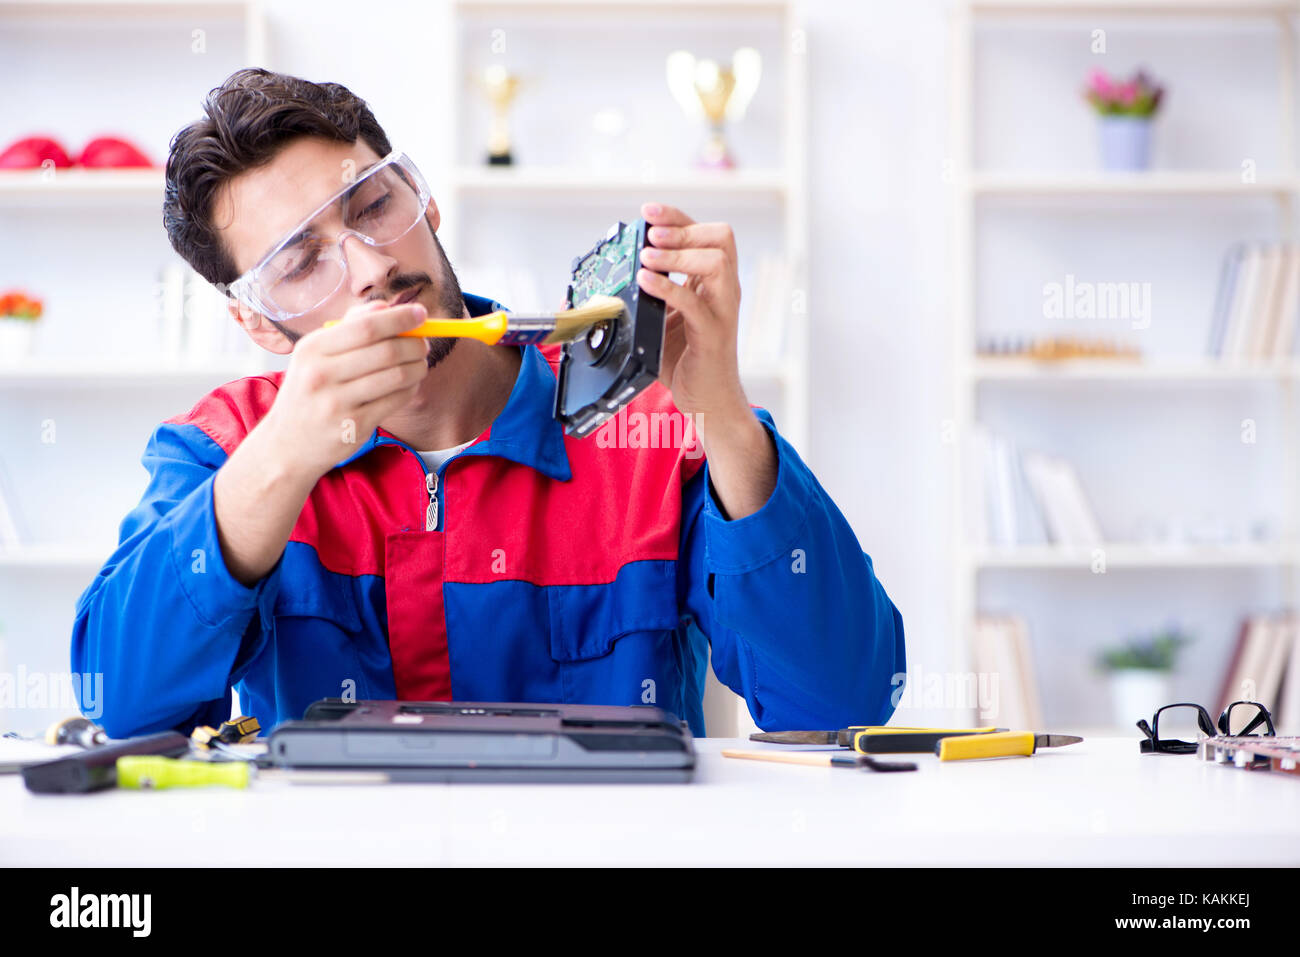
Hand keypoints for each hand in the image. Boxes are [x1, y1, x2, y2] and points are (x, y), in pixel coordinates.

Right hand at [262, 299, 430, 480]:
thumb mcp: (315, 355)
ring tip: (420, 364)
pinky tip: (409, 385)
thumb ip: (349, 327)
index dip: (400, 318)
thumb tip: (386, 306)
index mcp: (312, 348)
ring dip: (418, 367)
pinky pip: (396, 400)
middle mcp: (321, 374)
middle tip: (423, 344)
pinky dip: (410, 389)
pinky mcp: (354, 427)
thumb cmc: (309, 391)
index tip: (421, 314)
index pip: (366, 326)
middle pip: (387, 351)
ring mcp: (337, 403)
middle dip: (415, 344)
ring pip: (397, 376)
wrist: (286, 444)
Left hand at [635, 202, 749, 424]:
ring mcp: (722, 311)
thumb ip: (642, 298)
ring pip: (717, 262)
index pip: (704, 233)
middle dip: (682, 229)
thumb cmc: (684, 360)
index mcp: (712, 281)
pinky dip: (669, 288)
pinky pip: (696, 304)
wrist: (708, 401)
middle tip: (651, 236)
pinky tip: (646, 282)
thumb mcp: (659, 320)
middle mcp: (724, 290)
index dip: (677, 216)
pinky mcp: (713, 335)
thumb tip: (596, 288)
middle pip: (720, 238)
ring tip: (647, 258)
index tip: (648, 211)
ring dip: (678, 254)